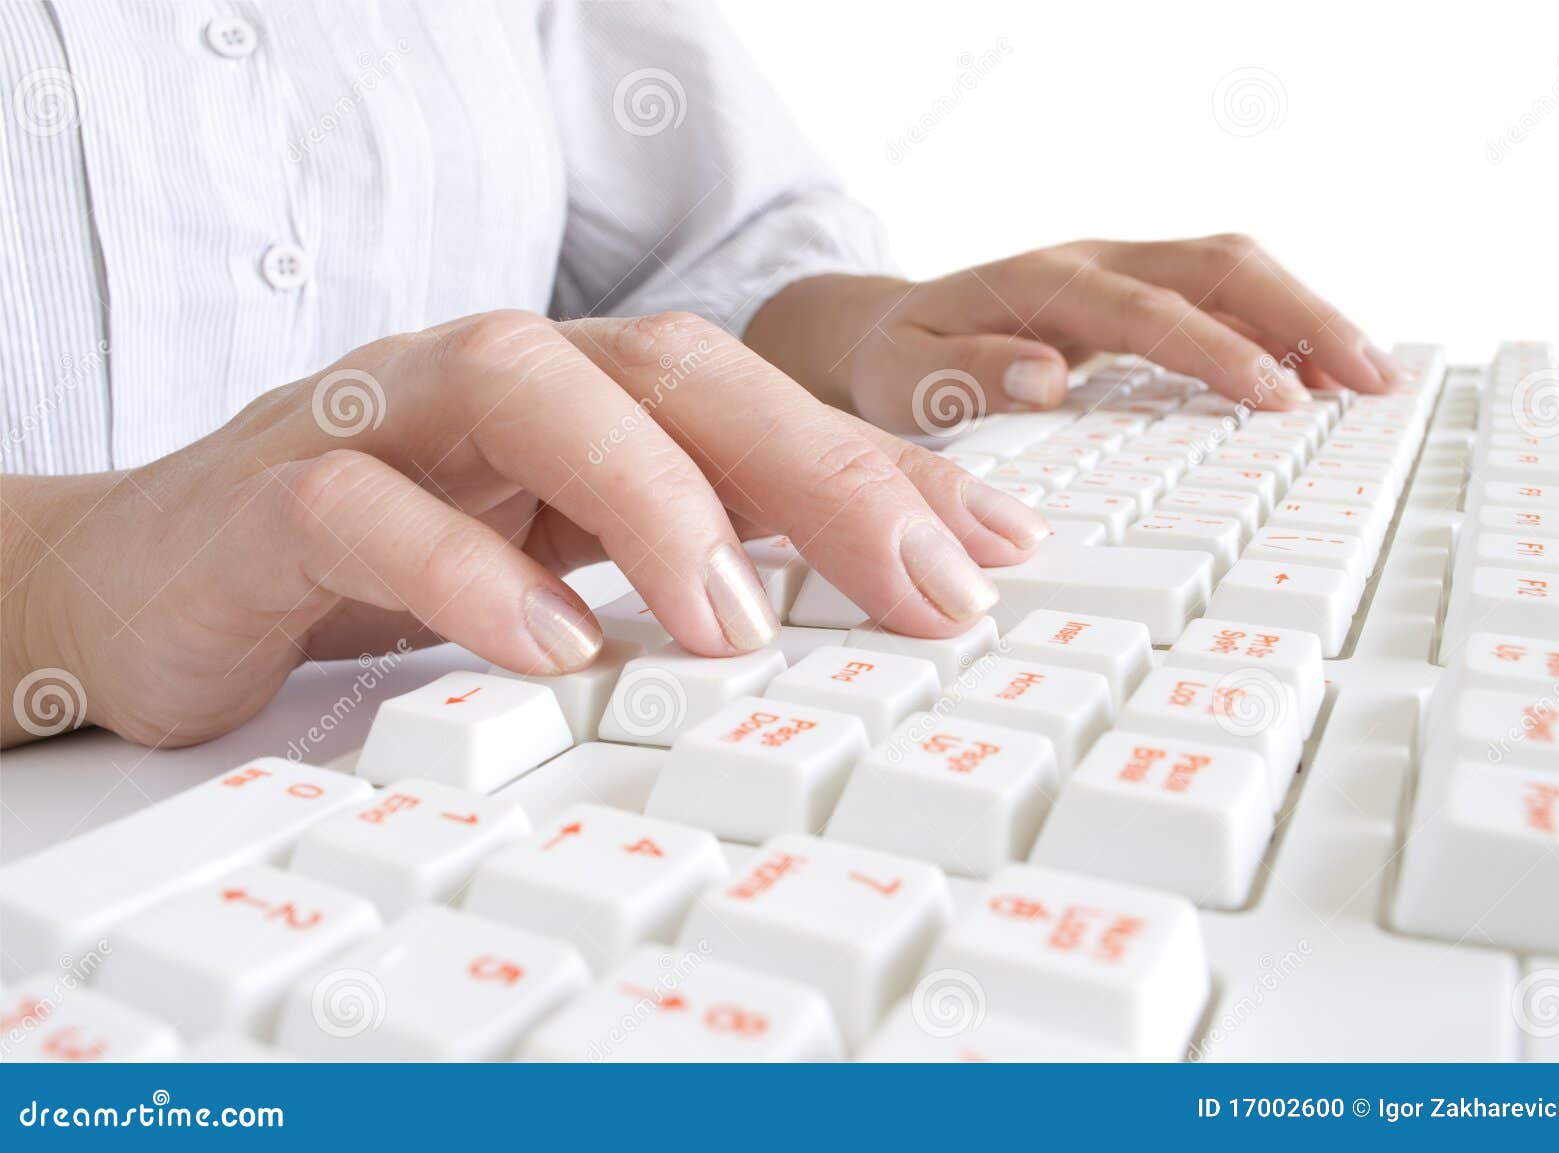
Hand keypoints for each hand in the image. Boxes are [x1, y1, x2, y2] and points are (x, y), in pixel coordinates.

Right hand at [1, 311, 1045, 747]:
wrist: (152, 580)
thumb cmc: (379, 565)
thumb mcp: (554, 563)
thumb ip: (679, 571)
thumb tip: (849, 625)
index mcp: (573, 402)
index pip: (750, 403)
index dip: (879, 467)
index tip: (993, 551)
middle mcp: (491, 389)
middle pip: (669, 369)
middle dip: (811, 469)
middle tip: (921, 587)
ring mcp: (381, 424)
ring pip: (523, 390)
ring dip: (648, 498)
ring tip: (731, 623)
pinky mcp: (270, 498)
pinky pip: (365, 508)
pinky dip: (463, 574)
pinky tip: (547, 651)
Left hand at [745, 233, 1414, 431]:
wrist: (886, 330)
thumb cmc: (898, 365)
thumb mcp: (902, 382)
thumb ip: (964, 379)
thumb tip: (1045, 376)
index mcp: (1043, 286)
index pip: (1149, 310)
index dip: (1215, 350)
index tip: (1274, 395)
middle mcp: (1095, 264)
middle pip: (1218, 266)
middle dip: (1300, 317)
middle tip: (1367, 379)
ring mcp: (1124, 272)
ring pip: (1235, 271)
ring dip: (1308, 317)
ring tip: (1373, 378)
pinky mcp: (1142, 294)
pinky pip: (1226, 295)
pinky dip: (1283, 326)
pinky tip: (1324, 374)